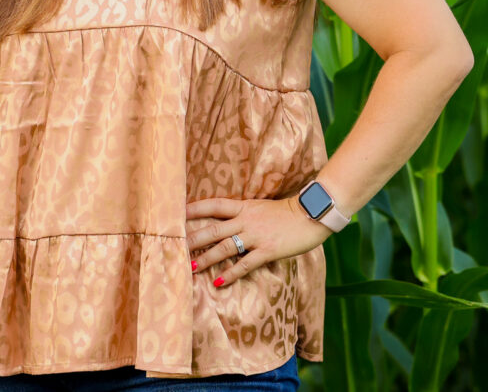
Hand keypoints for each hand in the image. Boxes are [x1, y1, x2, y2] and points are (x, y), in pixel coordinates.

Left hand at [185, 196, 333, 287]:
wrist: (312, 213)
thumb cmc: (288, 212)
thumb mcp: (262, 207)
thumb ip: (245, 214)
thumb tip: (229, 222)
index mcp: (244, 207)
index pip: (214, 205)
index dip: (195, 208)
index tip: (177, 212)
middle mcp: (246, 220)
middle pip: (213, 229)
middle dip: (193, 239)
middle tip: (175, 247)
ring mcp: (256, 235)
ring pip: (224, 247)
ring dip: (206, 259)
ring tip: (191, 268)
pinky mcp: (267, 250)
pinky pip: (245, 264)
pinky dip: (231, 273)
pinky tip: (219, 282)